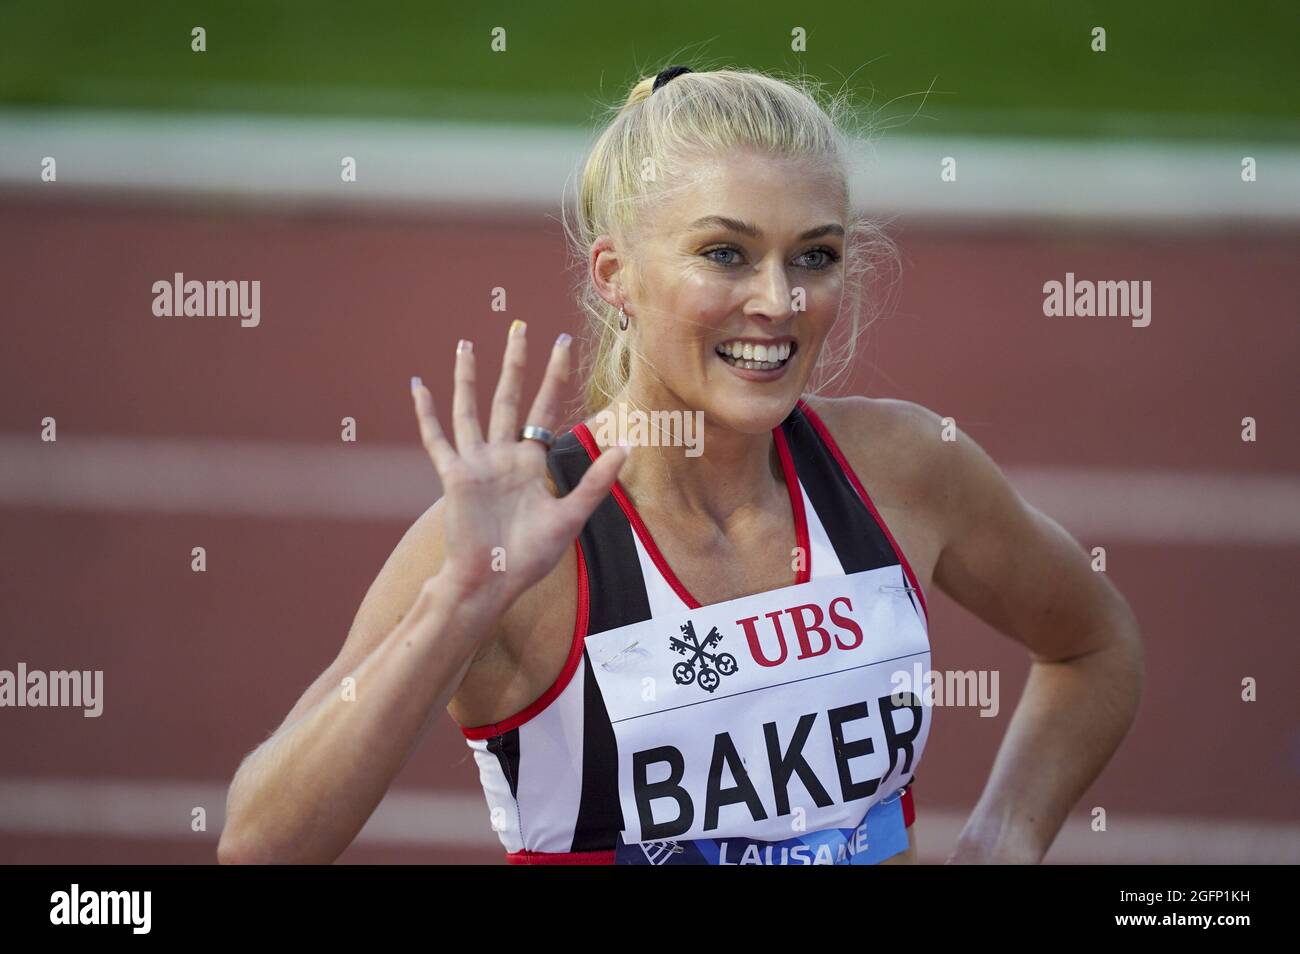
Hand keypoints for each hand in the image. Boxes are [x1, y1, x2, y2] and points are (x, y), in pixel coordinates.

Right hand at [410, 322, 627, 610]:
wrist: (492, 581)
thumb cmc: (528, 557)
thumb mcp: (570, 516)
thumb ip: (596, 481)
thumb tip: (627, 446)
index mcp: (531, 463)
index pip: (545, 407)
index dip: (554, 375)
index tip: (562, 344)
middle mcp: (503, 456)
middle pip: (510, 396)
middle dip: (515, 362)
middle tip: (521, 326)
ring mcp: (476, 463)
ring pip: (471, 408)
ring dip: (468, 376)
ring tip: (466, 343)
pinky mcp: (454, 476)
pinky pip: (437, 438)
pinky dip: (426, 412)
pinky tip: (418, 385)